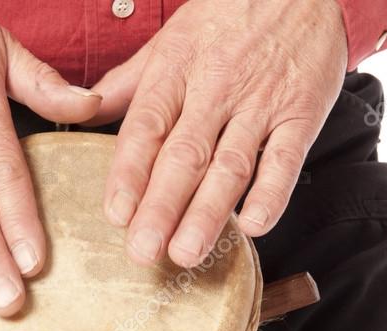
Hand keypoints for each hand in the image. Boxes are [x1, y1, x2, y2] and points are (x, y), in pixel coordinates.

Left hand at [88, 0, 347, 267]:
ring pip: (230, 164)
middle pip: (184, 155)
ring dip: (208, 213)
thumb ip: (130, 83)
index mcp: (176, 70)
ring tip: (187, 252)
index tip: (116, 214)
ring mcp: (261, 102)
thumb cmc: (230, 14)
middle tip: (144, 250)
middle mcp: (216, 89)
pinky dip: (271, 194)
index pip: (146, 127)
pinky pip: (286, 159)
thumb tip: (84, 112)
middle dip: (162, 207)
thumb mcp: (171, 39)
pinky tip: (253, 226)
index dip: (130, 173)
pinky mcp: (302, 112)